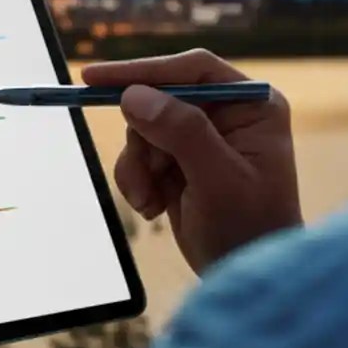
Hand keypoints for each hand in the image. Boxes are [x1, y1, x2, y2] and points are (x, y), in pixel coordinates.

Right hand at [83, 49, 301, 272]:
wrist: (244, 277)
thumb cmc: (248, 229)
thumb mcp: (218, 179)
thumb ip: (181, 132)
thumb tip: (135, 96)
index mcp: (252, 106)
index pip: (193, 70)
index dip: (144, 71)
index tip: (95, 78)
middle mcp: (229, 115)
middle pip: (160, 99)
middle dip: (143, 140)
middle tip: (143, 173)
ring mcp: (203, 140)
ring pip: (144, 130)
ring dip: (138, 166)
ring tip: (150, 200)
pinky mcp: (181, 165)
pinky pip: (141, 157)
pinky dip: (137, 181)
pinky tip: (153, 206)